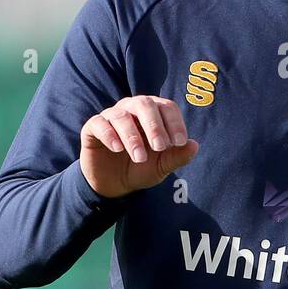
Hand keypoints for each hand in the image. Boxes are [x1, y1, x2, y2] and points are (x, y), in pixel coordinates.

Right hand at [79, 95, 198, 198]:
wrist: (114, 184)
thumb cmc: (142, 168)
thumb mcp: (162, 166)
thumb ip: (177, 156)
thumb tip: (194, 145)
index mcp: (154, 112)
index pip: (167, 107)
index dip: (174, 122)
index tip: (179, 142)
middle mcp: (132, 108)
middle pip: (144, 104)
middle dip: (154, 125)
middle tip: (160, 147)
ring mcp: (112, 116)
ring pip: (122, 115)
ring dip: (133, 136)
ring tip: (139, 157)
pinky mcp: (93, 127)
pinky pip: (100, 123)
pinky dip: (109, 135)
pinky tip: (117, 149)